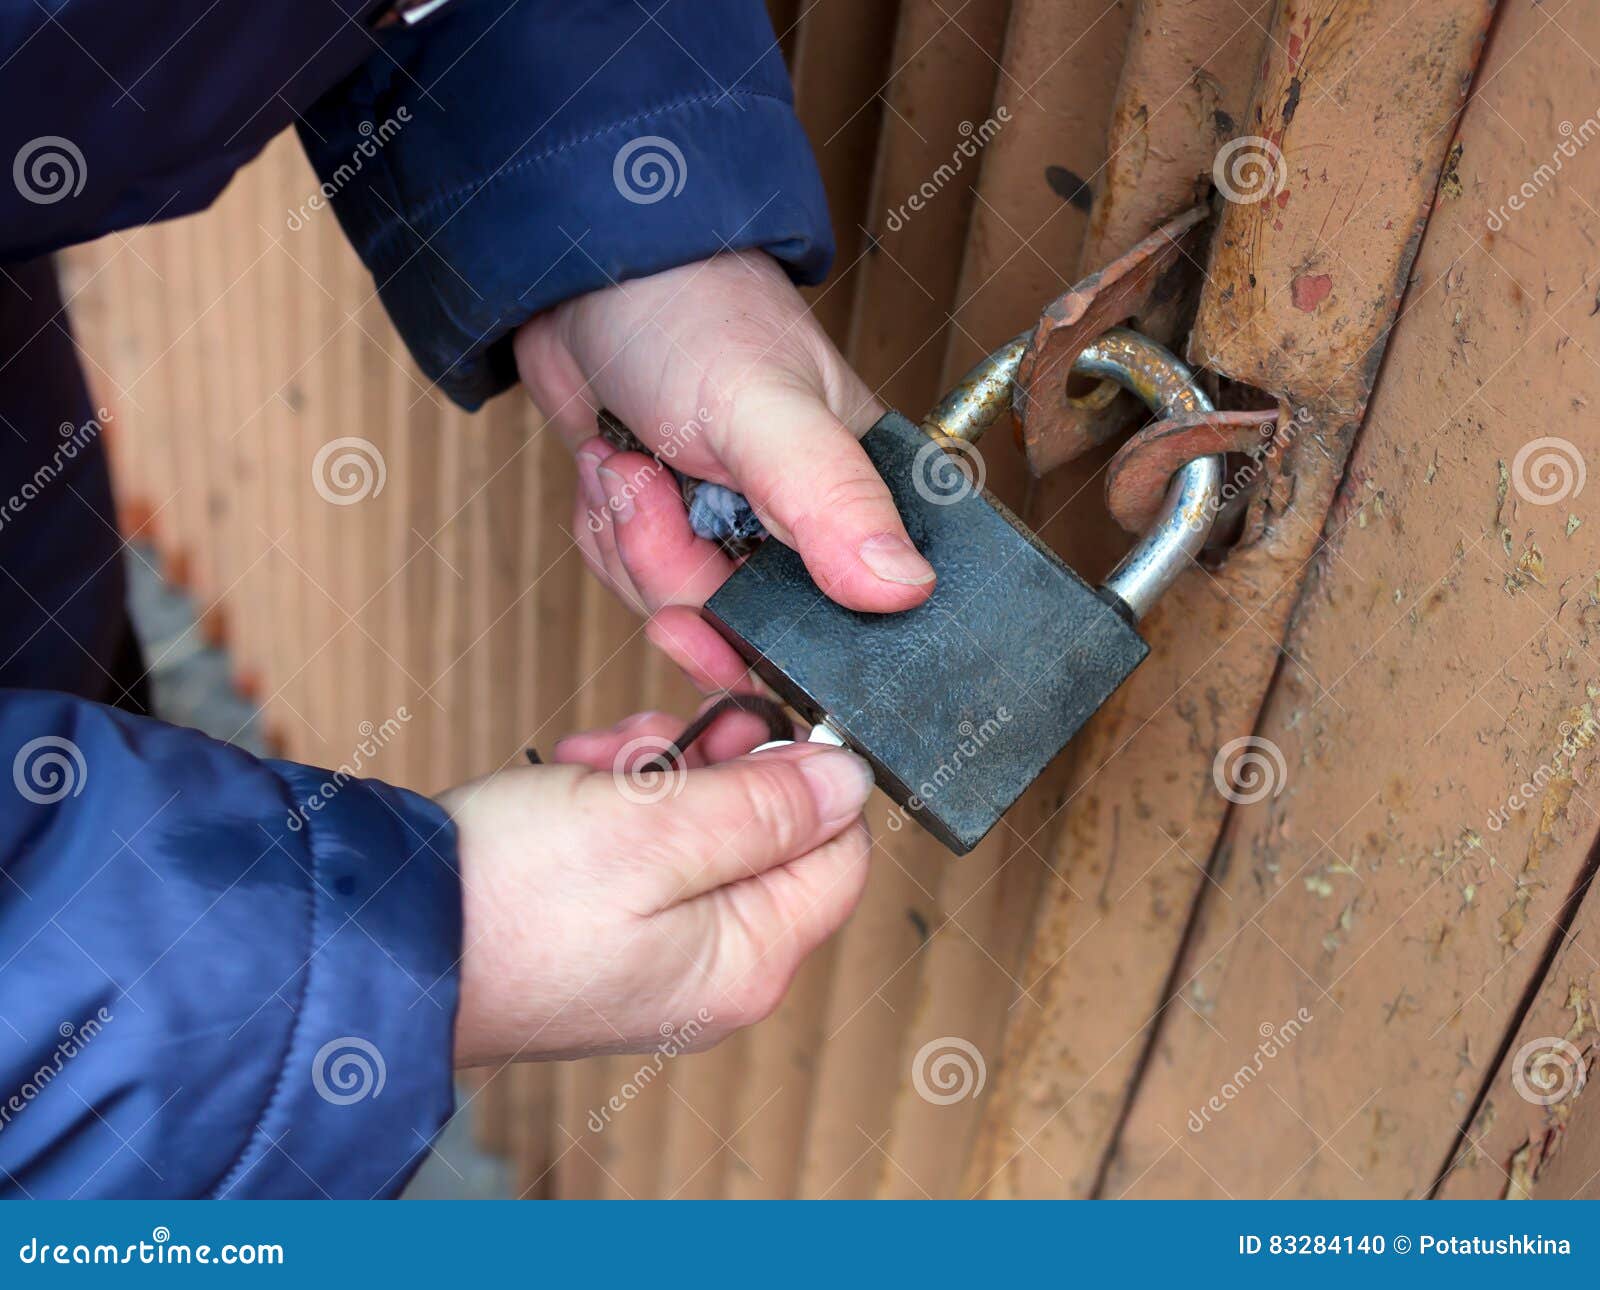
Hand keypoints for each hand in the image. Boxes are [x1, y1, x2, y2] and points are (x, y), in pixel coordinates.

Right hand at [441, 710, 873, 1065]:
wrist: (378, 943)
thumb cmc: (504, 899)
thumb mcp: (652, 830)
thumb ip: (767, 807)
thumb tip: (850, 780)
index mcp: (749, 960)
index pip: (839, 852)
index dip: (805, 773)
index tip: (747, 721)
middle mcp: (715, 970)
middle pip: (769, 833)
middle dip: (717, 762)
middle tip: (656, 738)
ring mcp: (660, 954)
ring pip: (704, 826)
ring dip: (658, 771)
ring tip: (599, 764)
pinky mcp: (609, 931)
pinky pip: (647, 846)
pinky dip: (617, 800)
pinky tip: (576, 784)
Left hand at [515, 250, 934, 691]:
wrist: (591, 275)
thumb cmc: (694, 311)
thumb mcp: (766, 407)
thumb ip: (831, 497)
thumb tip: (903, 589)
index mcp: (861, 505)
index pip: (835, 633)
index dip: (760, 648)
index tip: (695, 621)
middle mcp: (805, 532)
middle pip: (743, 634)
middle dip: (671, 572)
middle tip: (646, 486)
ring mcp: (736, 534)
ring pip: (681, 611)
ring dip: (632, 545)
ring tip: (628, 459)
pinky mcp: (678, 531)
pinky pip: (638, 583)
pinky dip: (610, 535)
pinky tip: (614, 469)